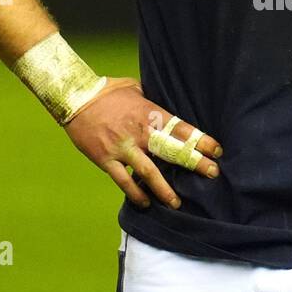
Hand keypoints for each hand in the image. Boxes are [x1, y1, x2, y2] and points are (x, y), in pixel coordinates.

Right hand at [63, 77, 221, 209]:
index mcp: (149, 113)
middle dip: (194, 163)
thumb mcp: (136, 88)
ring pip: (149, 172)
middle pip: (172, 150)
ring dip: (165, 189)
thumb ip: (152, 100)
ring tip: (177, 202)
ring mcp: (122, 147)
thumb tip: (167, 105)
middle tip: (212, 173)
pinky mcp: (106, 159)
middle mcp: (139, 132)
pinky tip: (146, 203)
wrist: (75, 98)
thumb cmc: (107, 90)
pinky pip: (123, 180)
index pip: (181, 128)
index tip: (216, 150)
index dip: (200, 140)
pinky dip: (135, 193)